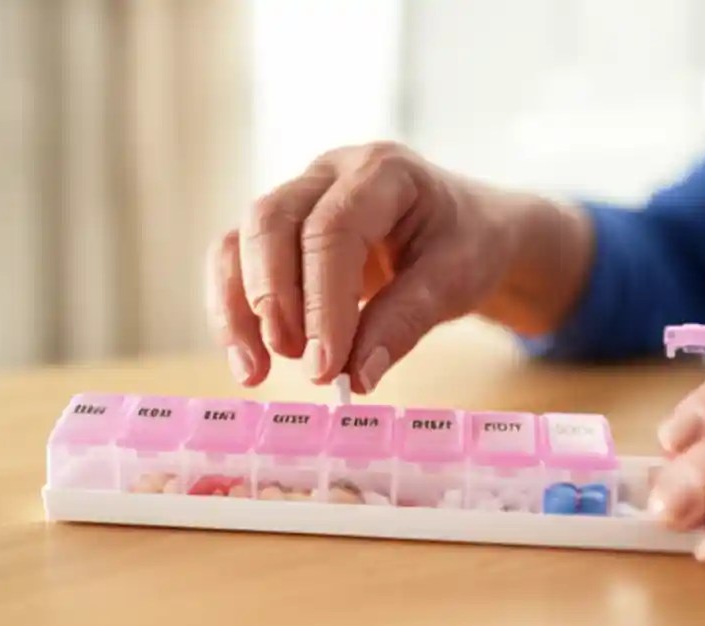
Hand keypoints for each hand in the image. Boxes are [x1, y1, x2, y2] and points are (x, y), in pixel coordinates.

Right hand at [205, 142, 593, 392]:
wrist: (470, 228)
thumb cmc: (468, 243)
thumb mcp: (458, 279)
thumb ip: (406, 321)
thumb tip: (356, 374)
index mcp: (382, 171)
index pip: (333, 231)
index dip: (322, 302)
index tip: (324, 365)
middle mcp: (329, 173)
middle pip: (271, 222)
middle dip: (273, 299)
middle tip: (299, 361)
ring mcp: (298, 196)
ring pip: (241, 240)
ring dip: (239, 309)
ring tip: (256, 371)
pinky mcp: (281, 231)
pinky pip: (237, 262)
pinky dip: (235, 311)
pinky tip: (250, 359)